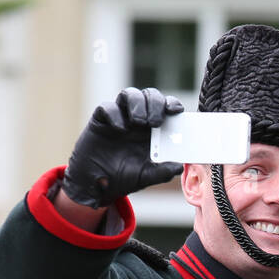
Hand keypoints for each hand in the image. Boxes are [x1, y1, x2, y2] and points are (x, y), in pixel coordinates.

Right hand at [62, 86, 183, 207]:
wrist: (99, 184)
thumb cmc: (125, 177)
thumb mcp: (146, 176)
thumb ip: (163, 171)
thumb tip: (179, 166)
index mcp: (154, 130)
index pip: (166, 108)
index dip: (172, 104)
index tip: (176, 110)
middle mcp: (138, 120)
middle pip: (150, 96)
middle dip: (155, 103)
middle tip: (155, 122)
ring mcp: (120, 117)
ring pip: (130, 94)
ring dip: (137, 104)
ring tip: (139, 122)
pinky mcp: (100, 120)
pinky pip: (107, 107)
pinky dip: (114, 114)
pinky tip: (120, 129)